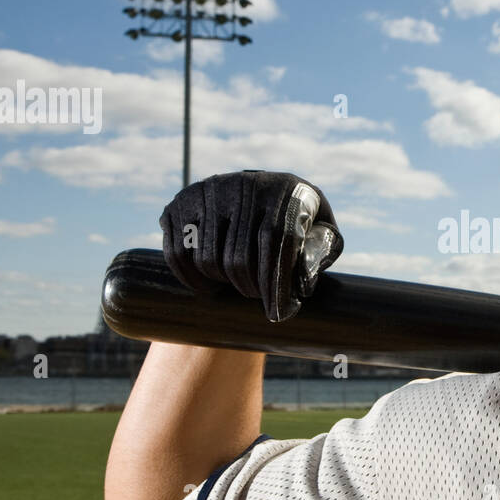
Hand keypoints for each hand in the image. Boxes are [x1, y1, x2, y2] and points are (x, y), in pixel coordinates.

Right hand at [158, 170, 343, 321]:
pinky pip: (177, 253)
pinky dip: (191, 279)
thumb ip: (322, 250)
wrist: (263, 190)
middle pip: (238, 258)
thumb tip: (302, 283)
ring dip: (221, 285)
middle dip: (249, 289)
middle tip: (258, 297)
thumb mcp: (321, 229)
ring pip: (207, 260)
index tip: (279, 313)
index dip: (275, 284)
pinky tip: (208, 286)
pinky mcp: (182, 202)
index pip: (275, 242)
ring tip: (236, 287)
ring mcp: (209, 192)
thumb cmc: (298, 220)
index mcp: (283, 191)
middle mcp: (243, 186)